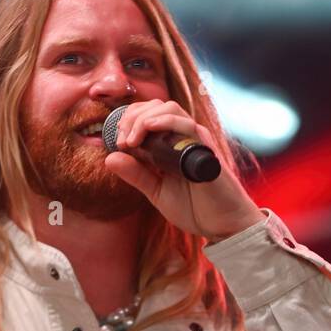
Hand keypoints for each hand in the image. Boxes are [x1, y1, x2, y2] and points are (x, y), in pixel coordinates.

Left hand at [103, 98, 264, 241]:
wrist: (220, 225)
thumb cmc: (194, 208)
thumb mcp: (155, 191)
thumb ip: (135, 174)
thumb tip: (109, 158)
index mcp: (170, 144)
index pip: (147, 115)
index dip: (128, 120)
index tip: (117, 140)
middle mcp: (182, 137)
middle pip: (156, 106)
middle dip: (132, 117)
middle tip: (122, 140)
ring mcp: (195, 140)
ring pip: (169, 108)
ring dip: (144, 118)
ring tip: (132, 139)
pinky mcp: (205, 148)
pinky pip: (187, 124)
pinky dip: (165, 121)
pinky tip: (149, 130)